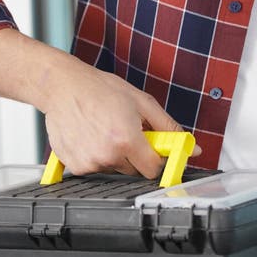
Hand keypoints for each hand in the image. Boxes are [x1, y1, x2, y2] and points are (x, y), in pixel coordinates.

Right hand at [42, 56, 200, 178]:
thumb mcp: (142, 101)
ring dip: (115, 154)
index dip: (157, 158)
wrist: (64, 87)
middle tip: (126, 131)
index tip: (155, 150)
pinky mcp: (74, 166)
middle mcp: (107, 155)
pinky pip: (95, 167)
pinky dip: (96, 155)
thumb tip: (192, 147)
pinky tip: (91, 135)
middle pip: (134, 170)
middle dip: (135, 154)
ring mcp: (89, 163)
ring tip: (105, 129)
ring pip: (114, 168)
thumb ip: (168, 127)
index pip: (153, 169)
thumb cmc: (101, 89)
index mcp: (127, 139)